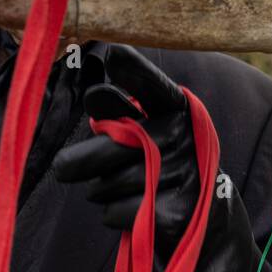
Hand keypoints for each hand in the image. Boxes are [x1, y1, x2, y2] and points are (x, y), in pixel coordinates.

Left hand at [53, 45, 259, 271]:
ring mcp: (181, 177)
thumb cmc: (161, 162)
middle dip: (80, 161)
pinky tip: (136, 210)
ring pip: (106, 183)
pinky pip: (114, 211)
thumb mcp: (147, 131)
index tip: (114, 54)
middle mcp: (183, 138)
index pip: (153, 86)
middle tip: (64, 169)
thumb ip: (119, 113)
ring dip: (102, 189)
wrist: (206, 218)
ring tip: (124, 187)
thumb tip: (94, 96)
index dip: (134, 71)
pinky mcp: (172, 215)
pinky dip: (114, 213)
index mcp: (177, 109)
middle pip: (109, 147)